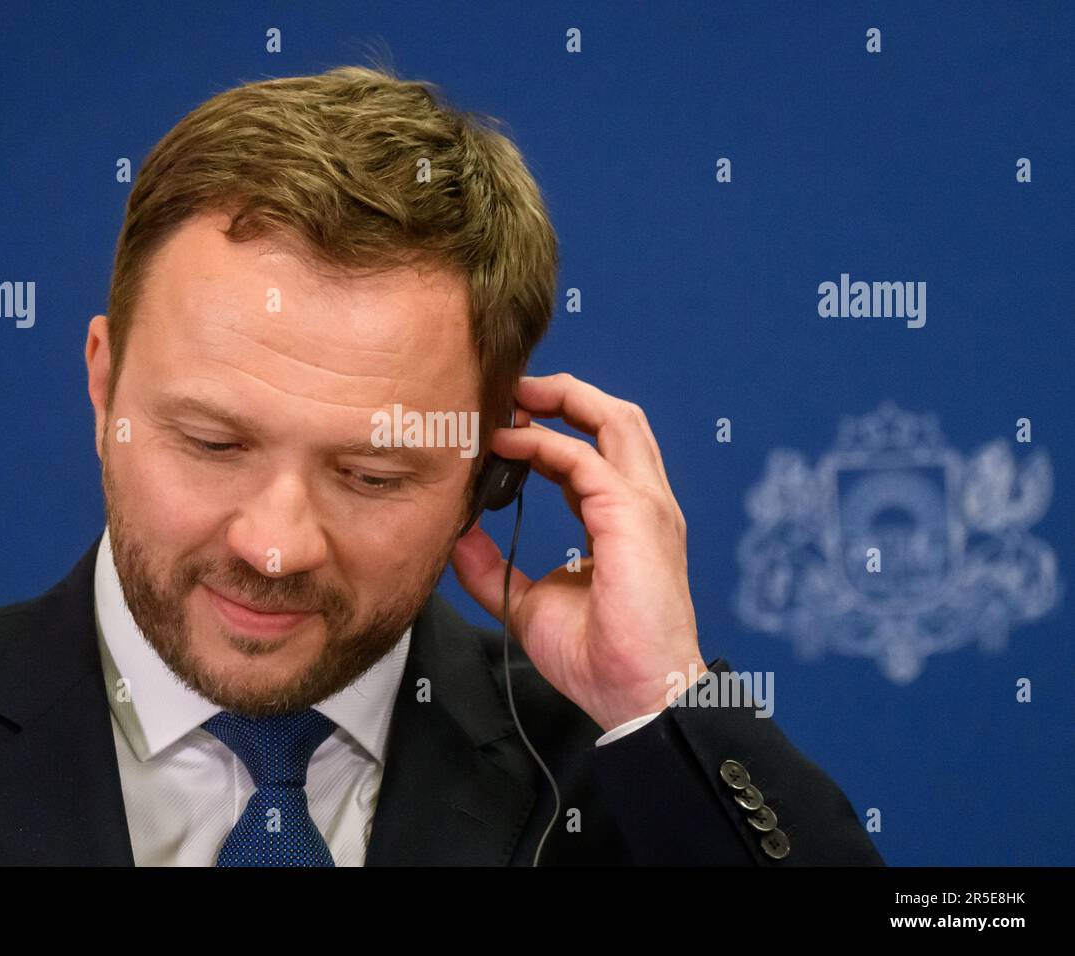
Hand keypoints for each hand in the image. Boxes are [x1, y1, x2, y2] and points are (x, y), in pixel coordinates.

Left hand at [450, 373, 707, 732]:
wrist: (637, 696)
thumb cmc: (600, 658)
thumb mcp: (528, 603)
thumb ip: (493, 568)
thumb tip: (455, 537)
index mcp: (625, 520)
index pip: (594, 451)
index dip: (549, 430)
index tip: (501, 426)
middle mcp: (643, 504)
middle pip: (615, 418)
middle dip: (563, 393)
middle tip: (509, 389)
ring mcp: (646, 506)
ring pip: (615, 419)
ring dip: (562, 397)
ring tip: (513, 393)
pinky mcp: (635, 517)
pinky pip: (585, 459)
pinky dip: (544, 442)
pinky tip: (506, 442)